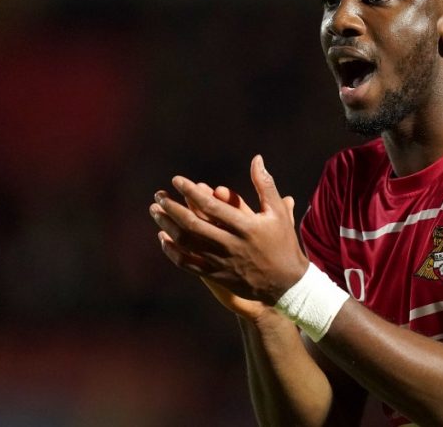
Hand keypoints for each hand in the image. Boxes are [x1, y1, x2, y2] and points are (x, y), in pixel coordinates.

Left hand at [149, 155, 308, 304]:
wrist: (286, 284)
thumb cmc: (284, 243)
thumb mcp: (277, 213)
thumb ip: (265, 185)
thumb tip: (256, 159)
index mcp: (247, 227)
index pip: (212, 206)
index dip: (191, 192)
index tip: (177, 180)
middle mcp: (232, 245)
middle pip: (193, 225)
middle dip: (172, 208)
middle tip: (159, 195)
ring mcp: (222, 263)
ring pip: (187, 244)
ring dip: (167, 226)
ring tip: (156, 211)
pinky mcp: (217, 277)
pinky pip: (188, 264)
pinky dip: (172, 252)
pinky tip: (163, 239)